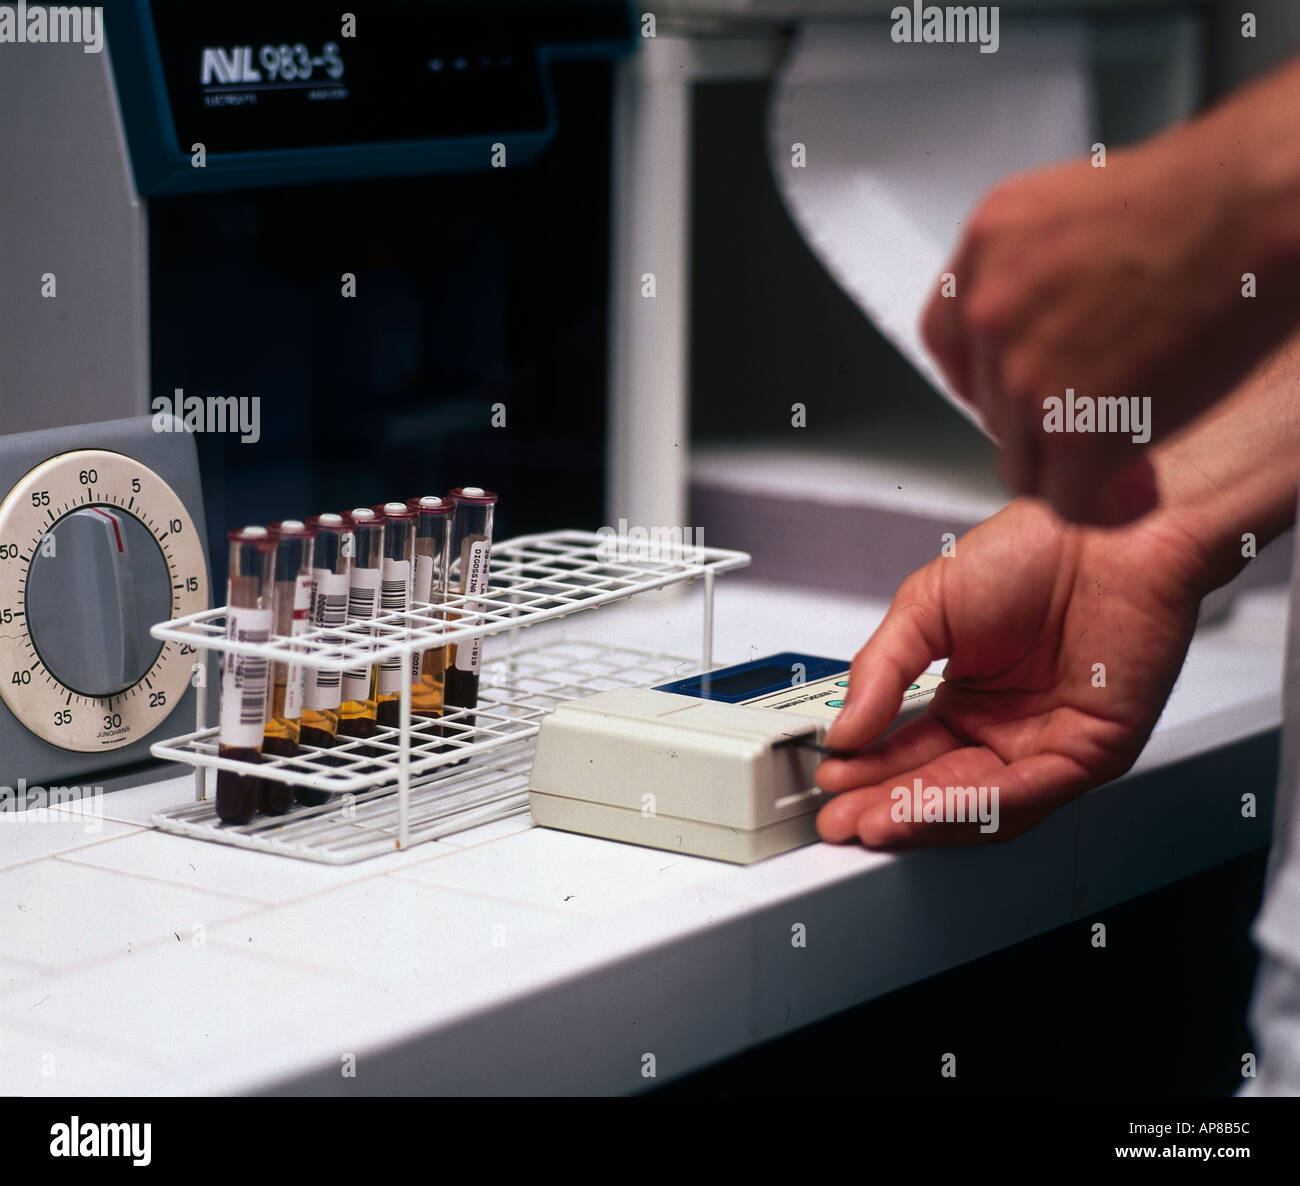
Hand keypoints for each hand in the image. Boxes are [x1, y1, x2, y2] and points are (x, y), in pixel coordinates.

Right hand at [815, 498, 1208, 846]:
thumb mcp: (924, 607)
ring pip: (983, 803)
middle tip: (841, 820)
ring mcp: (1052, 741)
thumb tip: (844, 730)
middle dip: (887, 807)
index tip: (832, 779)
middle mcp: (1011, 726)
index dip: (869, 771)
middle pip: (941, 786)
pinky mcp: (1093, 750)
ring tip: (875, 821)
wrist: (1101, 526)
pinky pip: (1028, 790)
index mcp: (972, 695)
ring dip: (926, 818)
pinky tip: (930, 805)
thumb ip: (880, 671)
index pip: (912, 752)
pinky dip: (977, 805)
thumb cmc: (1033, 551)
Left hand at [922, 89, 1299, 523]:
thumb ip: (1031, 272)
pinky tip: (1139, 489)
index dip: (986, 377)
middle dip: (1041, 420)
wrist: (1261, 206)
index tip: (1019, 392)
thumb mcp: (1074, 210)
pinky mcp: (1072, 429)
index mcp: (987, 244)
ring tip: (1128, 452)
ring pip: (1023, 461)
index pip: (947, 342)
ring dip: (1072, 466)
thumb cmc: (1205, 202)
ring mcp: (1024, 373)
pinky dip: (1104, 507)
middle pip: (991, 407)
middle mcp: (990, 309)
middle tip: (1097, 418)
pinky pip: (1068, 501)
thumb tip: (1027, 332)